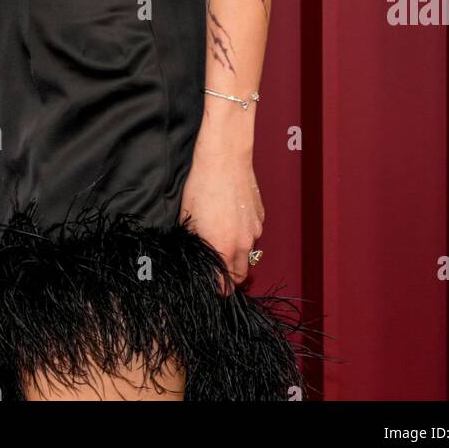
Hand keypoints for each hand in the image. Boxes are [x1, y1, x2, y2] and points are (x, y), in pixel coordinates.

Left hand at [178, 144, 263, 296]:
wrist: (224, 159)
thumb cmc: (203, 186)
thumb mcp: (188, 217)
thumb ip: (194, 242)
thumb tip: (193, 254)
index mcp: (222, 248)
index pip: (224, 284)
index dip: (216, 287)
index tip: (210, 284)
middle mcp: (242, 244)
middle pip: (241, 275)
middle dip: (230, 277)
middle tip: (218, 270)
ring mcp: (254, 230)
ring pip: (249, 253)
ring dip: (238, 254)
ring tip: (223, 239)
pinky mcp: (259, 217)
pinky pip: (253, 234)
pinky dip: (244, 234)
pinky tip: (232, 219)